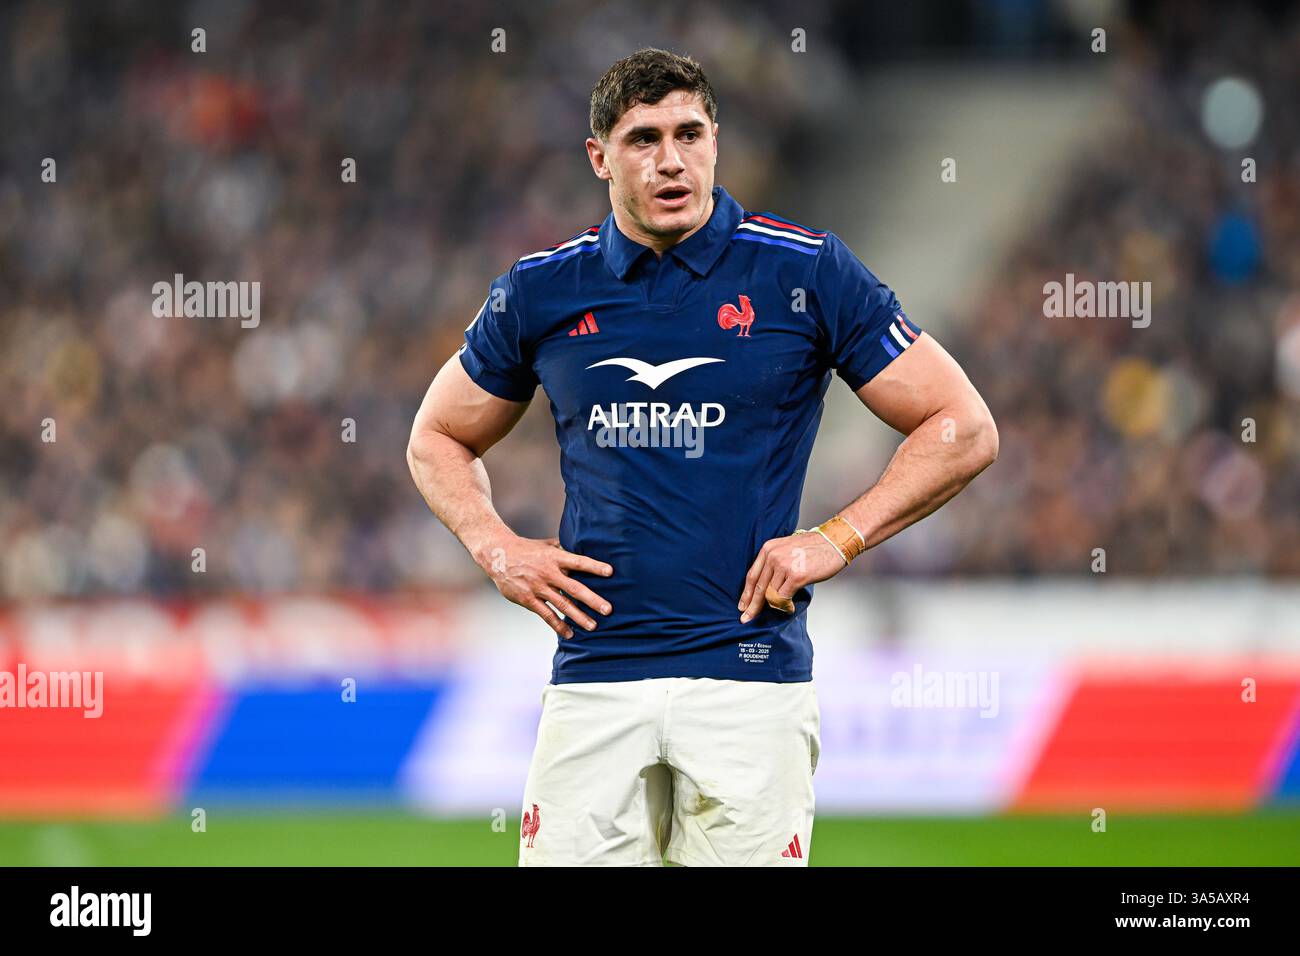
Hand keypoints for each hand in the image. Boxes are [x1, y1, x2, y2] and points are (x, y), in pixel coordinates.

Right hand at [479, 533, 613, 638]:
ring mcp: (538, 587)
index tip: (610, 572)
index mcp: (555, 557)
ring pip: (562, 604)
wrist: (498, 555)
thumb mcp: (547, 544)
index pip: (579, 561)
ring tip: (593, 626)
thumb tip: (585, 545)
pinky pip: (546, 614)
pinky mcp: (528, 599)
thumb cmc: (527, 549)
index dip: (594, 567)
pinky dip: (558, 625)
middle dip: (592, 599)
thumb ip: (565, 548)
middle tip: (608, 609)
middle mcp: (548, 573)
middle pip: (574, 588)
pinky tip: (570, 633)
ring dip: (579, 617)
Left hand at [738, 531, 846, 622]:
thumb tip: (766, 587)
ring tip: (784, 608)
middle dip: (752, 606)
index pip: (752, 575)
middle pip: (758, 587)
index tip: (743, 606)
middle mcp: (773, 556)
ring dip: (776, 605)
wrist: (834, 542)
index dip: (746, 593)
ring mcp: (784, 566)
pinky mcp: (796, 576)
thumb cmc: (814, 547)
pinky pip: (783, 598)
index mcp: (768, 549)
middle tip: (746, 619)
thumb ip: (774, 563)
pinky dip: (785, 607)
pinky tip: (790, 609)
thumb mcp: (786, 548)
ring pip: (771, 594)